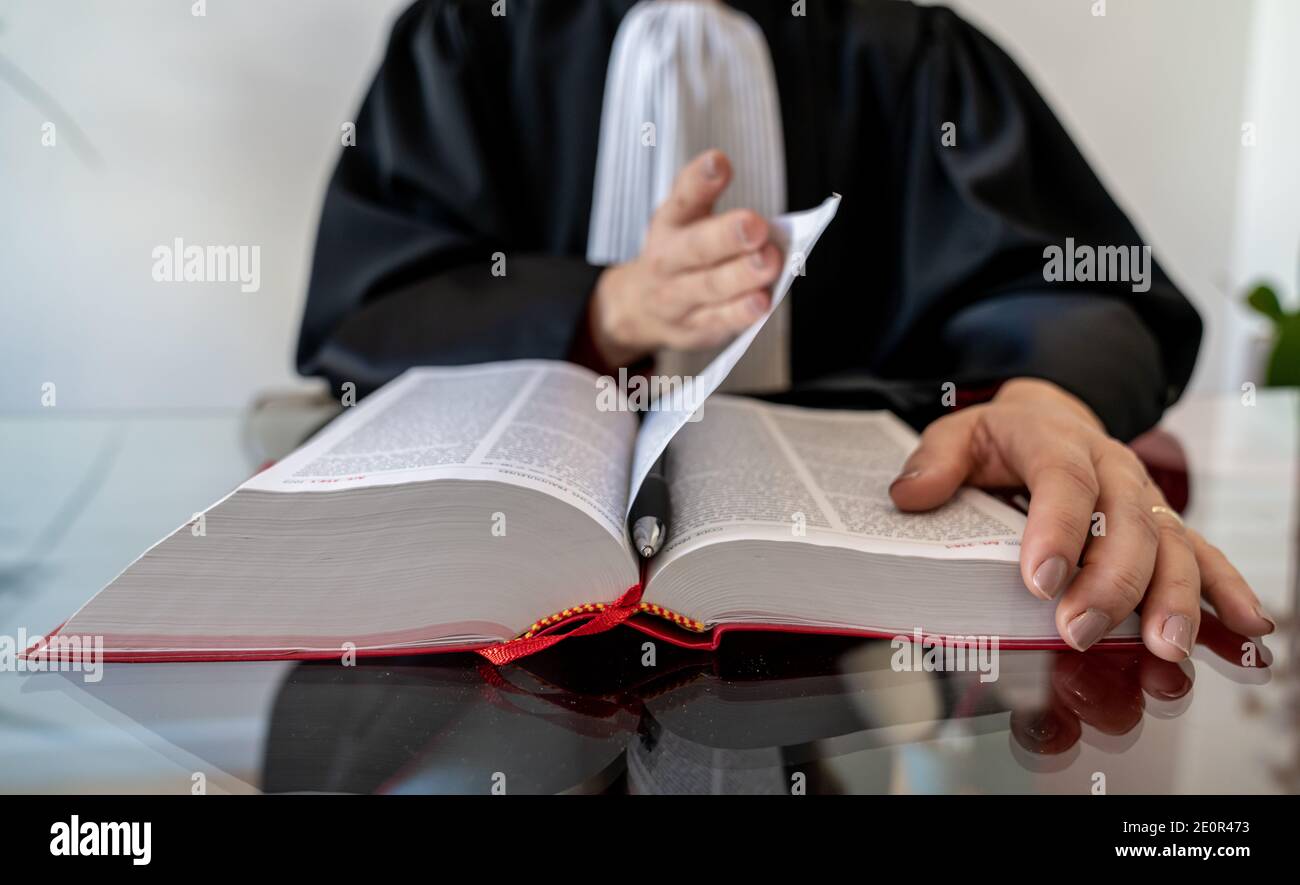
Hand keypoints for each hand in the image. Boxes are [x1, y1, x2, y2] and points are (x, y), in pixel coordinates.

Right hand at [589, 149, 782, 366]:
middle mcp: (669, 259)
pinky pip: (720, 320)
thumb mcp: (685, 218)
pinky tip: (761, 302)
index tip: (718, 163)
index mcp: (671, 222)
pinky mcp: (695, 327)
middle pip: (696, 247)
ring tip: (768, 262)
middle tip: (755, 227)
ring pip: (711, 286)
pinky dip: (741, 312)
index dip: (700, 179)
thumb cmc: (677, 254)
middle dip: (726, 236)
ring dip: (741, 276)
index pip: (683, 198)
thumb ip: (716, 202)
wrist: (638, 307)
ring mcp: (679, 296)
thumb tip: (755, 200)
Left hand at [889, 378, 1275, 660]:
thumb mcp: (960, 434)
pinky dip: (1226, 590)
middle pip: (1124, 523)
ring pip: (1170, 545)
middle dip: (1108, 584)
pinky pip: (1202, 553)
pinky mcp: (1162, 525)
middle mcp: (1112, 467)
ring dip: (1171, 599)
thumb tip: (910, 495)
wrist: (1051, 417)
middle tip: (1079, 633)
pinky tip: (1244, 627)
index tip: (1039, 581)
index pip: (1062, 479)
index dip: (1055, 529)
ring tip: (1163, 648)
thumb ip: (935, 461)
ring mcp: (1142, 497)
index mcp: (1056, 440)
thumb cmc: (1002, 438)